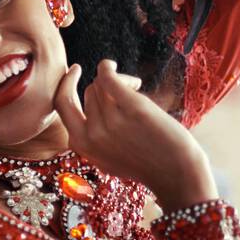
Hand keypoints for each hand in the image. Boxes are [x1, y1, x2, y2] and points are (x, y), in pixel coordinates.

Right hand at [53, 59, 217, 210]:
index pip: (62, 107)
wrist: (176, 174)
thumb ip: (92, 142)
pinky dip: (106, 68)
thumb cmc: (146, 166)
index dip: (66, 87)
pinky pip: (108, 79)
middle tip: (116, 83)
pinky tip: (110, 66)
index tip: (73, 75)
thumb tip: (88, 113)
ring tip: (134, 87)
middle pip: (87, 94)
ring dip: (117, 80)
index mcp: (83, 145)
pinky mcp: (132, 109)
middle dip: (101, 86)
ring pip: (100, 86)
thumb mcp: (107, 160)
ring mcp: (110, 122)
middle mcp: (91, 134)